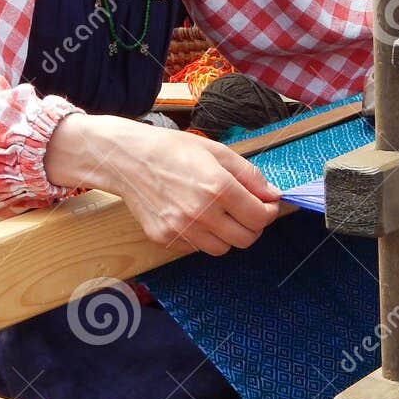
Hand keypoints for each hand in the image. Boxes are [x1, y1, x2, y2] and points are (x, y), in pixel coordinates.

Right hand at [49, 113, 280, 256]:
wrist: (126, 159)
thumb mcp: (216, 151)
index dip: (269, 212)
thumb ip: (249, 175)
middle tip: (247, 211)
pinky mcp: (165, 238)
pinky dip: (203, 237)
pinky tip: (195, 216)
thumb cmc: (171, 150)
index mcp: (217, 187)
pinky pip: (197, 248)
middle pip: (245, 239)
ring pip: (222, 249)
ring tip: (220, 214)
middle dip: (253, 226)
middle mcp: (200, 213)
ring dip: (228, 234)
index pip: (259, 216)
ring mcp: (181, 229)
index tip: (266, 205)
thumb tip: (272, 194)